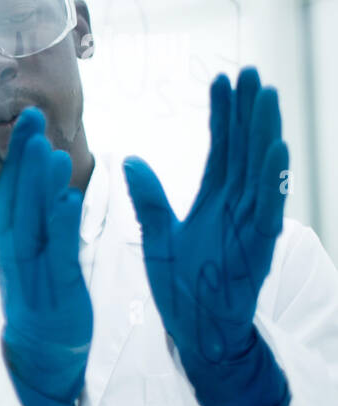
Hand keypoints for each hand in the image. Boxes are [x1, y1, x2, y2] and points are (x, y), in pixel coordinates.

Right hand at [0, 107, 92, 405]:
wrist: (44, 354)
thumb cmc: (40, 293)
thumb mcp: (28, 247)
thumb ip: (29, 208)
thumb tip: (33, 162)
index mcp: (0, 240)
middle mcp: (8, 253)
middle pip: (6, 199)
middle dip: (14, 157)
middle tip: (27, 116)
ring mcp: (31, 274)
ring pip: (28, 223)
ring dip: (34, 185)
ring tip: (45, 146)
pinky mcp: (58, 293)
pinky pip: (58, 255)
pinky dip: (61, 226)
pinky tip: (69, 197)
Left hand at [123, 67, 290, 405]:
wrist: (198, 333)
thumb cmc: (182, 288)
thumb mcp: (159, 236)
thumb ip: (149, 198)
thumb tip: (130, 160)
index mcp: (215, 204)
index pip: (222, 150)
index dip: (223, 116)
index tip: (222, 81)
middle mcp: (237, 209)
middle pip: (244, 150)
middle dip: (247, 111)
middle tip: (247, 71)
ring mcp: (250, 226)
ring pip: (259, 171)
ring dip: (263, 132)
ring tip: (264, 95)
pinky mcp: (257, 247)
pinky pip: (267, 208)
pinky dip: (271, 179)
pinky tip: (274, 147)